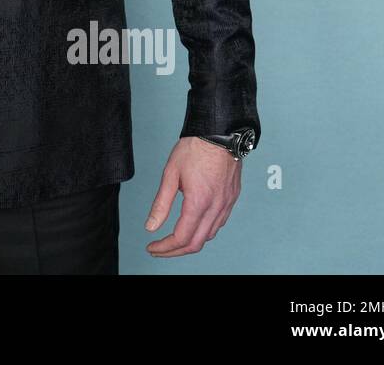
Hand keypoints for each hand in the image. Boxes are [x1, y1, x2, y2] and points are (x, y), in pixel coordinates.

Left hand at [144, 136, 241, 256]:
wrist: (219, 132)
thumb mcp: (170, 174)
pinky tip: (194, 225)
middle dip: (175, 251)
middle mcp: (216, 207)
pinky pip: (219, 223)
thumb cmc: (194, 148)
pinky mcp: (232, 198)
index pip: (181, 238)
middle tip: (159, 249)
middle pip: (196, 243)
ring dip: (190, 242)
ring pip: (209, 235)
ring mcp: (227, 204)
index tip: (152, 247)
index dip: (165, 248)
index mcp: (199, 202)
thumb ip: (161, 203)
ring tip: (173, 240)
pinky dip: (204, 231)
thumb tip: (151, 226)